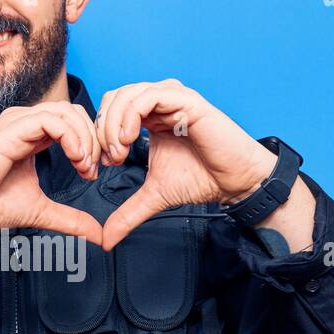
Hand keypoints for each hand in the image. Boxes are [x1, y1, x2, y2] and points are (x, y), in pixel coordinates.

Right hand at [0, 100, 104, 244]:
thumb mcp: (42, 212)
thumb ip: (71, 219)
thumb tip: (98, 235)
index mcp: (32, 133)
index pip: (72, 121)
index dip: (90, 143)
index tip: (92, 173)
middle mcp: (24, 122)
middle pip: (73, 111)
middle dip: (92, 139)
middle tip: (92, 170)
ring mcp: (16, 123)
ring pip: (65, 112)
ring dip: (84, 138)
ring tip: (84, 166)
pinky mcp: (10, 131)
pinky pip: (50, 121)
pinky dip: (71, 137)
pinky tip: (75, 159)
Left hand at [94, 79, 280, 250]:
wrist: (234, 182)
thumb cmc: (201, 179)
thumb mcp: (154, 195)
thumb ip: (127, 213)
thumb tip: (106, 239)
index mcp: (150, 115)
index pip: (111, 109)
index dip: (98, 135)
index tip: (101, 165)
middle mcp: (160, 101)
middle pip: (114, 98)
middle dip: (102, 130)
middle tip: (109, 159)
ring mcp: (173, 98)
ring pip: (127, 95)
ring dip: (114, 124)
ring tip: (120, 152)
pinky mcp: (186, 101)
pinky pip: (148, 96)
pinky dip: (131, 116)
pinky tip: (130, 140)